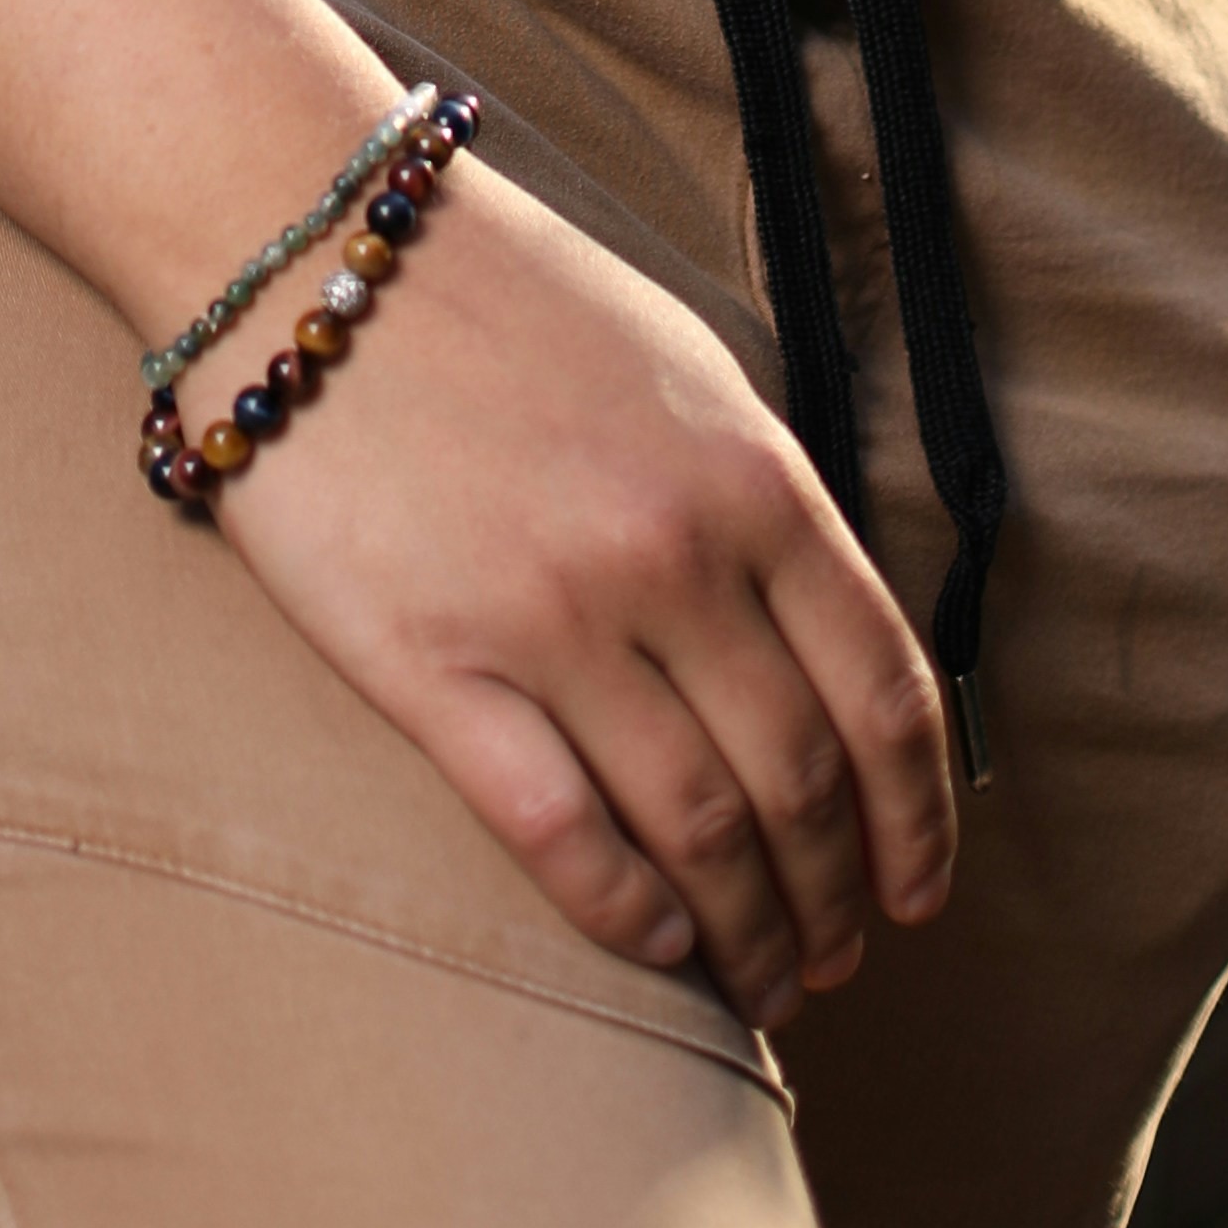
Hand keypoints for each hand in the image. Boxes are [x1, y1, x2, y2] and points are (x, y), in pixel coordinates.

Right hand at [200, 165, 957, 1032]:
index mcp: (753, 476)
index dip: (918, 819)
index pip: (885, 689)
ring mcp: (556, 617)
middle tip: (839, 958)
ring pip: (701, 829)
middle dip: (840, 893)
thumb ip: (759, 500)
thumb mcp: (680, 368)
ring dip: (751, 932)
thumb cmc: (499, 298)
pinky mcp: (436, 667)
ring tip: (765, 983)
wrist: (306, 244)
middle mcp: (675, 555)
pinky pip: (563, 835)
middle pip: (804, 779)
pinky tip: (659, 949)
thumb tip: (828, 645)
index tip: (920, 889)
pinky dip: (632, 918)